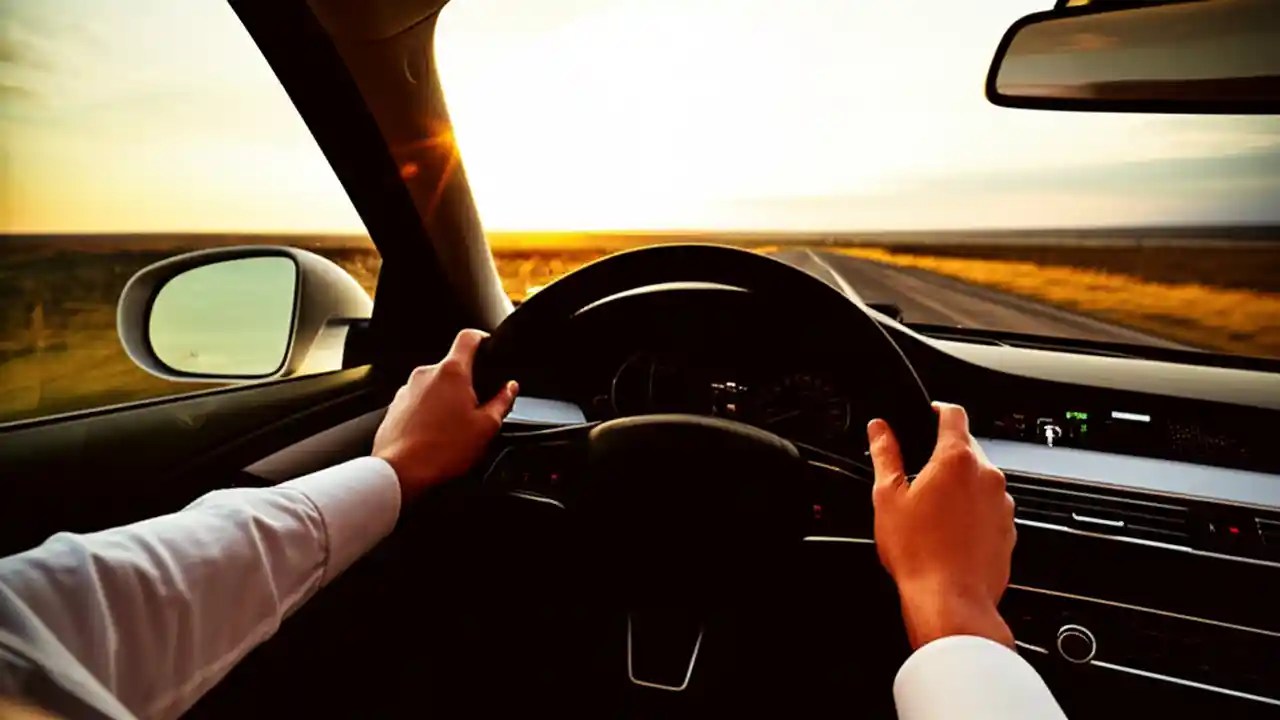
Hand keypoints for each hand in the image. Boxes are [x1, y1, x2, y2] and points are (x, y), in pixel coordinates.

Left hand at [373, 329, 518, 500]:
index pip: (468, 337)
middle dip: (466, 384)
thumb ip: (502, 402)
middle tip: (475, 410)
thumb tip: (510, 388)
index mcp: (452, 372)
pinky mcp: (395, 406)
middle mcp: (426, 374)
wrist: (401, 471)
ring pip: (434, 386)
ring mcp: (407, 389)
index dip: (482, 338)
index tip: (487, 347)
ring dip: (445, 400)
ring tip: (452, 429)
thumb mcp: (486, 427)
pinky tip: (434, 435)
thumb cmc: (442, 450)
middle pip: (452, 368)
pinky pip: (418, 402)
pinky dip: (428, 413)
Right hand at [867, 402, 1015, 648]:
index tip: (929, 414)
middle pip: (967, 448)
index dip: (938, 410)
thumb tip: (879, 429)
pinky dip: (973, 512)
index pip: (953, 414)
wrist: (950, 600)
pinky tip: (950, 532)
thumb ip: (885, 455)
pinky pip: (990, 507)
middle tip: (919, 478)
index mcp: (956, 459)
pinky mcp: (1009, 528)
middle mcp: (987, 476)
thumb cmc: (919, 553)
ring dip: (960, 486)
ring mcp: (1002, 503)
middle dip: (944, 456)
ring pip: (980, 479)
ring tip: (933, 512)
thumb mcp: (888, 497)